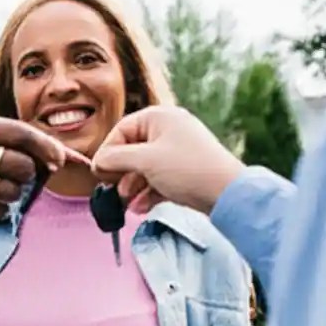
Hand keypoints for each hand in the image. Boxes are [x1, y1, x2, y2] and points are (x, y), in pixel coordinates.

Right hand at [91, 106, 244, 214]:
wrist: (227, 193)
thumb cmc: (187, 169)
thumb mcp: (145, 161)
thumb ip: (116, 158)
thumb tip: (98, 162)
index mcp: (159, 118)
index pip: (121, 130)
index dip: (107, 152)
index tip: (99, 173)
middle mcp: (169, 130)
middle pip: (132, 150)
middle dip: (121, 173)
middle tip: (114, 190)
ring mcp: (178, 151)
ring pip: (144, 167)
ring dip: (132, 186)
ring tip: (129, 203)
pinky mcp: (184, 171)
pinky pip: (158, 179)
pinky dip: (148, 192)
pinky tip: (141, 208)